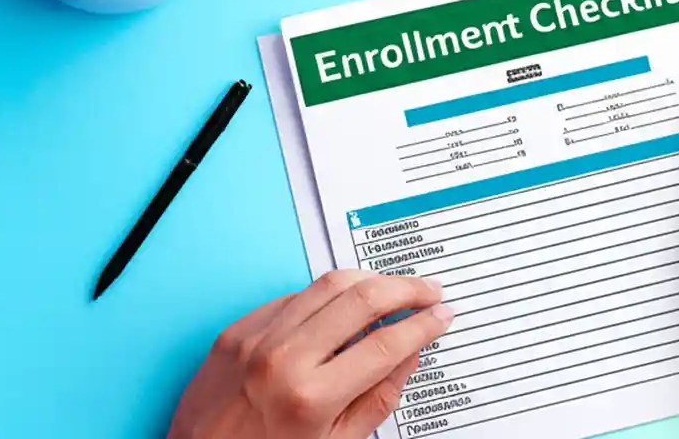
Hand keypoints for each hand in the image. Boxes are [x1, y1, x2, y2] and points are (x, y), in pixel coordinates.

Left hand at [168, 270, 452, 438]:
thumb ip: (377, 399)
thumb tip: (410, 353)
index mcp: (311, 398)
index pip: (386, 345)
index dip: (423, 325)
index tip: (442, 315)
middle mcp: (282, 360)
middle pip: (361, 299)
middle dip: (405, 289)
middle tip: (428, 291)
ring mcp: (255, 339)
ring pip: (327, 284)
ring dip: (369, 279)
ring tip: (393, 287)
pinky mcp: (236, 330)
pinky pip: (291, 297)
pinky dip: (324, 295)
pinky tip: (341, 303)